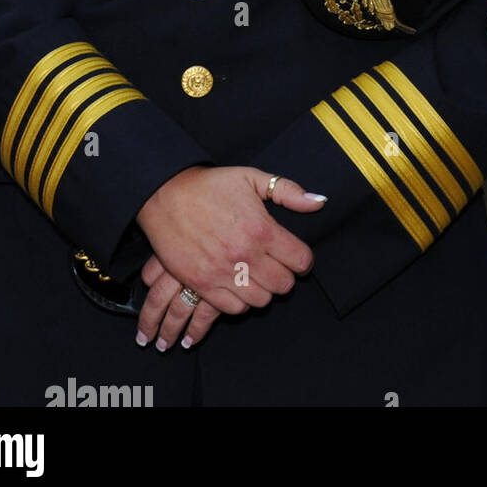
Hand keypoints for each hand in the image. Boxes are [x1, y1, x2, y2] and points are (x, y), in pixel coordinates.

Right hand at [135, 165, 325, 350]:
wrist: (166, 195)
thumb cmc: (211, 185)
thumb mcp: (253, 178)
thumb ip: (289, 191)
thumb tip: (320, 202)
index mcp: (262, 229)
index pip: (301, 260)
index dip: (304, 260)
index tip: (298, 257)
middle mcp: (245, 254)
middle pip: (283, 285)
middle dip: (285, 277)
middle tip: (278, 267)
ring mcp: (222, 272)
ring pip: (260, 300)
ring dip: (263, 290)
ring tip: (258, 275)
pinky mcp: (201, 284)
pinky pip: (232, 309)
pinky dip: (240, 301)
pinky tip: (238, 285)